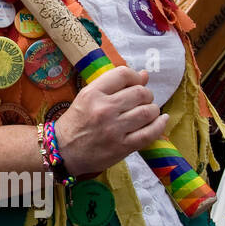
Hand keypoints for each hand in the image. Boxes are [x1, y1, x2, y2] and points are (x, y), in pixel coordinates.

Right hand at [53, 67, 167, 176]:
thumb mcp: (87, 98)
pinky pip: (150, 133)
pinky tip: (161, 120)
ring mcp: (114, 129)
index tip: (137, 82)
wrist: (63, 151)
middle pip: (140, 93)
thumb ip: (114, 86)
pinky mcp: (123, 147)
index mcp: (92, 94)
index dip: (135, 76)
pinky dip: (160, 125)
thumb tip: (144, 74)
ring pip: (148, 112)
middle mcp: (104, 109)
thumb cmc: (75, 122)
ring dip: (153, 110)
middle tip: (142, 100)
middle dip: (146, 95)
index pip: (123, 74)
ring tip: (148, 112)